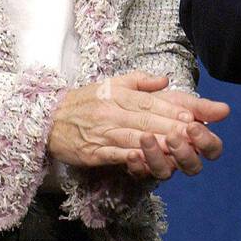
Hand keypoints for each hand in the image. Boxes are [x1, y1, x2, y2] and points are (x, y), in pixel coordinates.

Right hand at [47, 71, 227, 172]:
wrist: (47, 120)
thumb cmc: (85, 101)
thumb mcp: (111, 83)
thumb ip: (140, 81)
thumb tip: (165, 80)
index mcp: (118, 95)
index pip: (149, 103)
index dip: (171, 110)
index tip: (191, 117)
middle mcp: (111, 112)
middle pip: (145, 121)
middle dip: (171, 128)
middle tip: (193, 134)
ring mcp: (101, 133)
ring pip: (133, 138)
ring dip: (157, 144)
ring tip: (177, 148)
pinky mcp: (92, 152)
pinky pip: (113, 155)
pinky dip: (128, 158)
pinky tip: (143, 159)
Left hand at [125, 91, 230, 180]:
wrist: (133, 106)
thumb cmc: (164, 106)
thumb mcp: (183, 102)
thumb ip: (203, 107)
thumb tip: (225, 110)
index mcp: (198, 142)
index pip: (212, 150)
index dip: (205, 141)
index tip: (192, 126)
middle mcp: (183, 158)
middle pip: (192, 167)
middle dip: (183, 152)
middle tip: (171, 136)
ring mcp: (163, 166)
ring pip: (165, 173)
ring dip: (156, 156)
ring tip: (146, 137)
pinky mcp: (141, 170)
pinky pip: (141, 174)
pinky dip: (136, 164)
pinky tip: (131, 153)